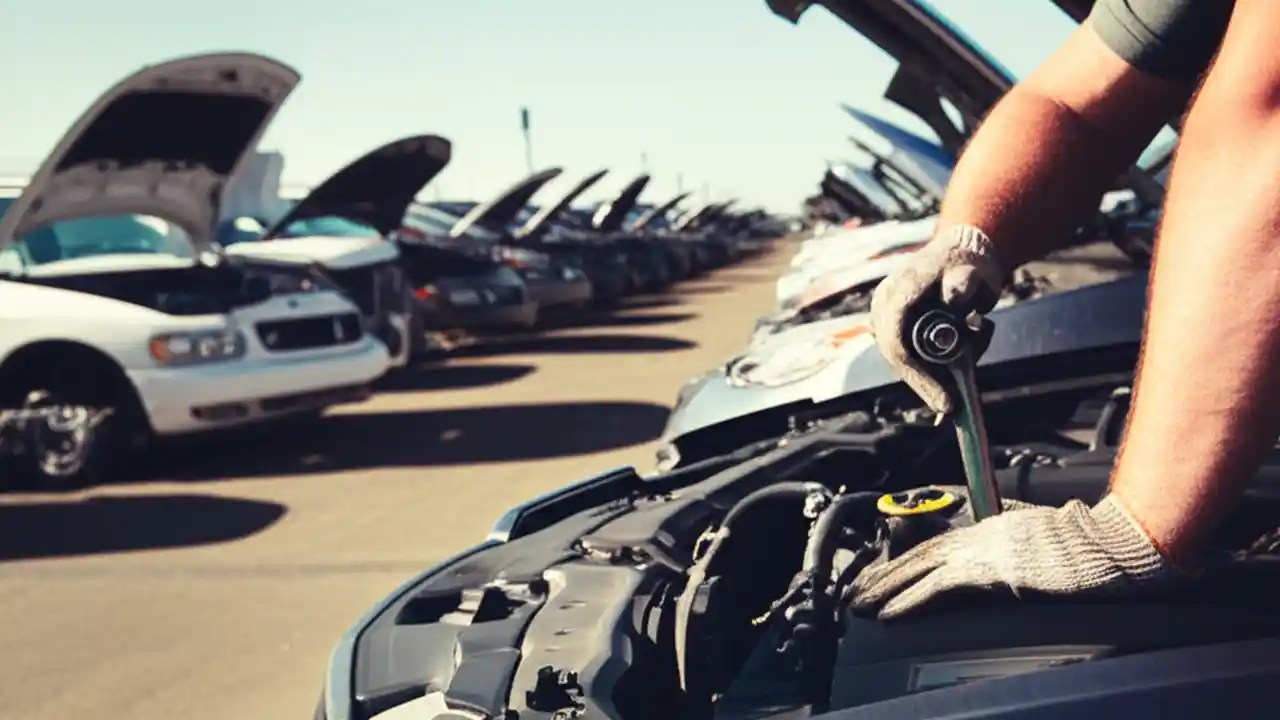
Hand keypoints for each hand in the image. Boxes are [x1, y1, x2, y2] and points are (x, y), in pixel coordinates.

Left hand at [851, 495, 1172, 618]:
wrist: (1113, 545)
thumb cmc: (1091, 547)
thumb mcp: (1045, 544)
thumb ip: (1016, 551)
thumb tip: (1004, 571)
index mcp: (996, 524)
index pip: (939, 543)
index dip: (907, 561)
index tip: (884, 575)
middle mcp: (983, 530)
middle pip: (921, 553)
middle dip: (885, 575)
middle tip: (858, 592)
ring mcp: (984, 547)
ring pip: (920, 566)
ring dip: (886, 587)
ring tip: (862, 604)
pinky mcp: (990, 567)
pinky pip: (938, 585)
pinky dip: (910, 599)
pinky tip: (890, 612)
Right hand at [869, 225, 1004, 413]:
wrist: (961, 252)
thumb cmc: (968, 263)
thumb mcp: (973, 270)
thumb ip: (964, 283)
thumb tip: (954, 299)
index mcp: (898, 291)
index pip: (896, 343)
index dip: (918, 375)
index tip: (945, 400)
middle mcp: (884, 304)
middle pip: (896, 356)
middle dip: (925, 382)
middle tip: (952, 404)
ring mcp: (885, 316)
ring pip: (902, 359)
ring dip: (932, 373)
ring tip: (964, 373)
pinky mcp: (894, 326)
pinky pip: (908, 354)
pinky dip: (931, 366)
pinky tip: (955, 369)